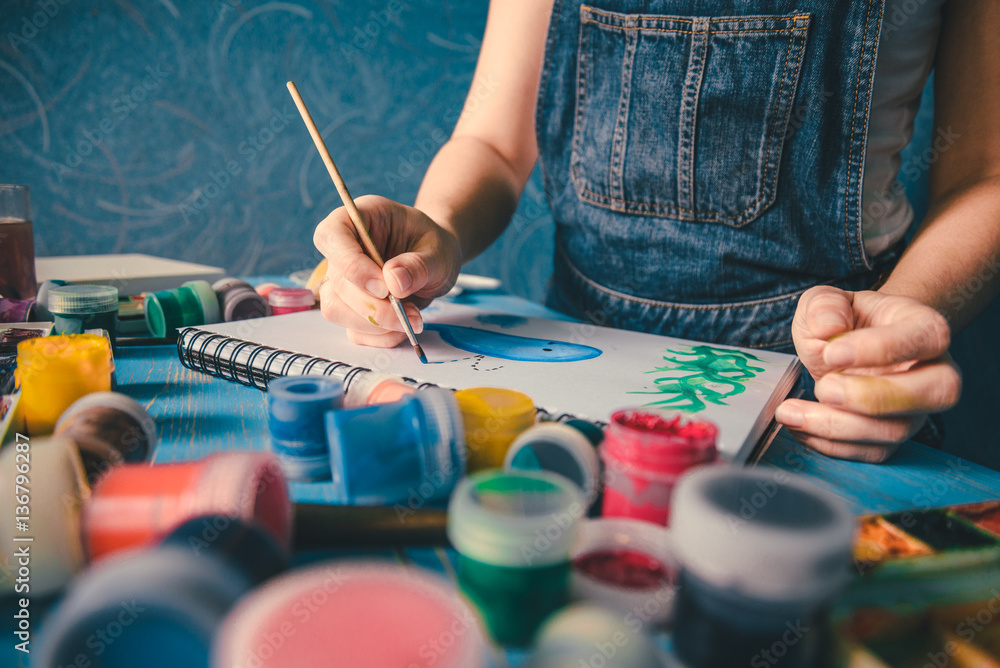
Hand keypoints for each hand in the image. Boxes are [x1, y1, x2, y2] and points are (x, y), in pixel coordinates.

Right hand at [313, 195, 461, 346]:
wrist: (437, 262)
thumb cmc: (434, 247)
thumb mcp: (439, 250)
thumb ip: (419, 264)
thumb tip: (394, 282)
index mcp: (359, 218)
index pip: (331, 236)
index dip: (351, 265)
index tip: (383, 287)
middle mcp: (343, 249)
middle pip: (335, 282)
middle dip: (372, 306)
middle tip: (411, 313)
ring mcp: (342, 280)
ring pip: (336, 309)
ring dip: (375, 324)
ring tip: (412, 319)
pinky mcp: (350, 308)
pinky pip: (352, 330)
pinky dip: (380, 336)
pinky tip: (404, 327)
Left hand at [776, 286, 961, 461]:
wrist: (845, 345)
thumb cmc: (843, 320)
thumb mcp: (825, 301)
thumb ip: (824, 306)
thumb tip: (828, 327)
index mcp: (925, 327)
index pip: (925, 338)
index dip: (880, 348)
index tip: (832, 353)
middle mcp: (935, 371)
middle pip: (935, 393)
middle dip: (872, 397)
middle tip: (822, 387)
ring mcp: (917, 408)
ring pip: (897, 430)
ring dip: (838, 427)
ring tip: (790, 412)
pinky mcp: (893, 435)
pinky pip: (873, 451)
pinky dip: (832, 445)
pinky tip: (799, 428)